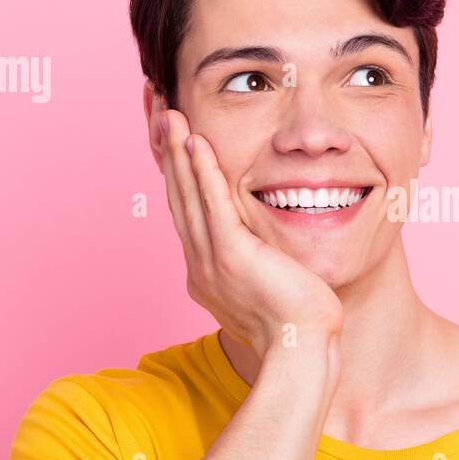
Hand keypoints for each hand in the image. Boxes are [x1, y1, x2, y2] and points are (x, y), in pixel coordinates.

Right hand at [157, 108, 343, 355]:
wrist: (303, 349)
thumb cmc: (297, 325)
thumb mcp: (269, 286)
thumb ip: (258, 263)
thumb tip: (266, 252)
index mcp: (206, 269)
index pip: (186, 208)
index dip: (174, 169)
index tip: (168, 134)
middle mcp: (199, 263)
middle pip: (176, 195)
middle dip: (164, 150)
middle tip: (156, 110)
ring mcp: (212, 261)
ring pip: (188, 195)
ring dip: (176, 151)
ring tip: (167, 113)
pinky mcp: (232, 257)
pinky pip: (213, 206)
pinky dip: (203, 173)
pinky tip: (195, 143)